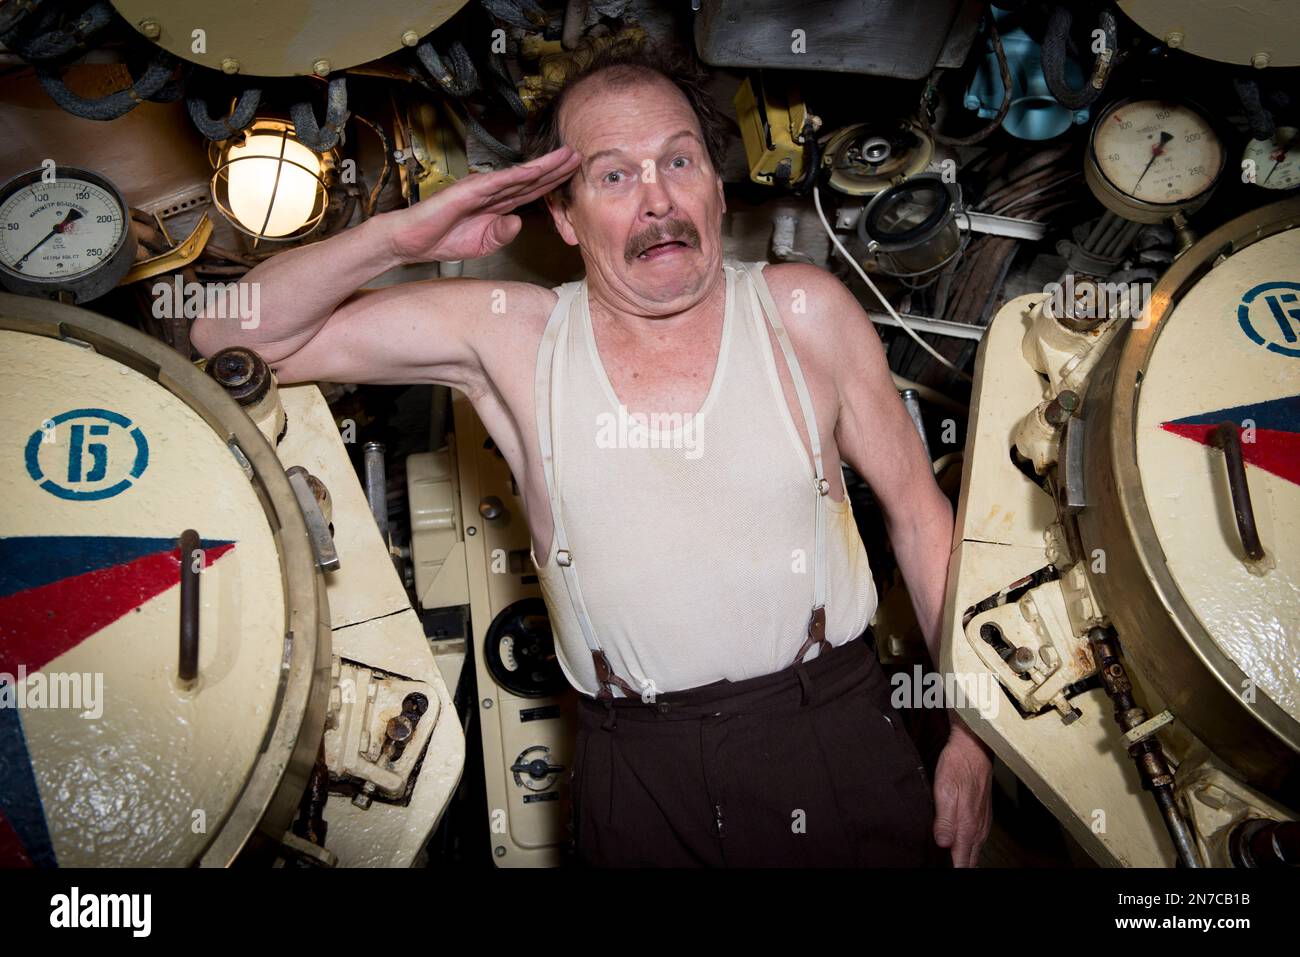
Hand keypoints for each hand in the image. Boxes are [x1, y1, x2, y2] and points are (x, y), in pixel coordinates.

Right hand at [384, 146, 581, 263]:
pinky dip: (515, 176)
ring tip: (565, 155)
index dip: (554, 181)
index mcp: (498, 205)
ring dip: (543, 166)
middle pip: (532, 179)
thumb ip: (503, 233)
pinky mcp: (467, 191)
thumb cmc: (444, 239)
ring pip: (519, 176)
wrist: (413, 241)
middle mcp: (493, 193)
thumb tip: (518, 222)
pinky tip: (533, 170)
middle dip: (556, 167)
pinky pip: (496, 183)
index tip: (574, 173)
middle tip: (578, 155)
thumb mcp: (484, 243)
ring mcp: (481, 190)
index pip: (532, 191)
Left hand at [931, 718, 992, 866]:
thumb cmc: (958, 766)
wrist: (974, 747)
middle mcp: (978, 828)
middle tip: (942, 865)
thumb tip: (943, 844)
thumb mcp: (944, 791)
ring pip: (973, 850)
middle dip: (958, 865)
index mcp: (968, 826)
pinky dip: (967, 847)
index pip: (962, 861)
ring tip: (950, 861)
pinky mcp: (982, 815)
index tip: (939, 868)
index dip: (953, 868)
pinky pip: (976, 839)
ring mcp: (982, 822)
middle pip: (969, 859)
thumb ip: (944, 820)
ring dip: (963, 858)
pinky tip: (958, 845)